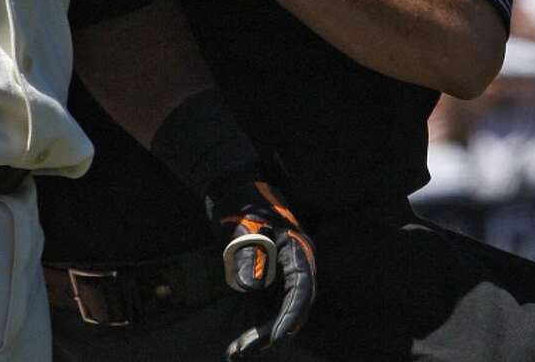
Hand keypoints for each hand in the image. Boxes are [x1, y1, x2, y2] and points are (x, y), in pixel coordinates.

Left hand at [207, 176, 316, 358]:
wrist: (234, 189)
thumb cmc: (242, 204)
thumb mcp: (243, 225)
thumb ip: (247, 253)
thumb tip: (248, 286)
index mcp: (298, 251)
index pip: (301, 290)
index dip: (290, 315)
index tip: (277, 337)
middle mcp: (296, 266)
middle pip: (291, 307)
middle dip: (271, 331)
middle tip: (247, 350)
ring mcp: (283, 275)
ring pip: (277, 312)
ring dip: (260, 334)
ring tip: (237, 353)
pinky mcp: (270, 280)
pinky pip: (265, 308)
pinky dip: (253, 325)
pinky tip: (238, 343)